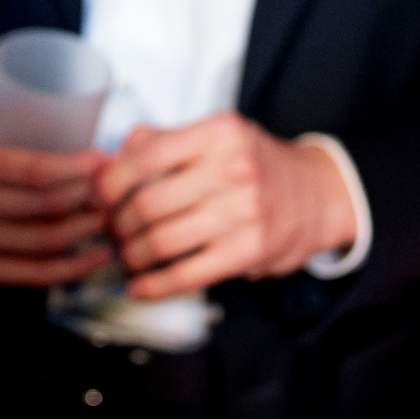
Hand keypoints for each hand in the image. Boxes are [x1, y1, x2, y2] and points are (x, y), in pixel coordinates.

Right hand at [0, 93, 110, 286]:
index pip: (35, 171)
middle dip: (90, 198)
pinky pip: (26, 276)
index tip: (107, 160)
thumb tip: (75, 113)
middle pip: (45, 208)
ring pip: (42, 244)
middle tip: (119, 186)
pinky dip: (66, 271)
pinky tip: (93, 258)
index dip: (79, 168)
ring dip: (85, 232)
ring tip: (114, 217)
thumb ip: (10, 112)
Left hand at [95, 113, 356, 298]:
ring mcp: (244, 213)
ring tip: (126, 254)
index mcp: (219, 133)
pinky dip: (155, 285)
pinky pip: (188, 274)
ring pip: (163, 240)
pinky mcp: (250, 252)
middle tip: (111, 229)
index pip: (147, 156)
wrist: (320, 195)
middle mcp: (233, 169)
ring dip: (132, 254)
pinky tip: (139, 285)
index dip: (111, 181)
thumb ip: (159, 142)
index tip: (99, 196)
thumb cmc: (255, 164)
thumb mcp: (215, 137)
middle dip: (119, 222)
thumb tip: (103, 161)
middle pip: (149, 203)